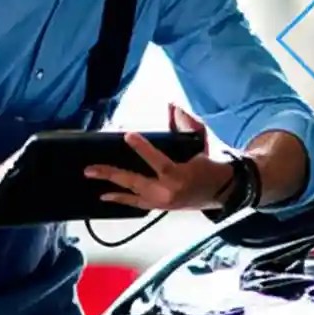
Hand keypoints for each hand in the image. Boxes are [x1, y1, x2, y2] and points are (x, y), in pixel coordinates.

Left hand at [84, 103, 234, 211]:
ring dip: (113, 190)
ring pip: (132, 196)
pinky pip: (138, 204)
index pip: (156, 160)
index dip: (142, 147)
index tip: (128, 135)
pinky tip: (110, 196)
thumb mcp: (201, 143)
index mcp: (178, 176)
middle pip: (134, 182)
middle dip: (110, 174)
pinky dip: (124, 200)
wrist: (224, 191)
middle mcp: (168, 192)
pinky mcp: (162, 208)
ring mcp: (163, 203)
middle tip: (90, 169)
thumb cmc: (211, 165)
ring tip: (96, 186)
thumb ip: (186, 125)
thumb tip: (172, 106)